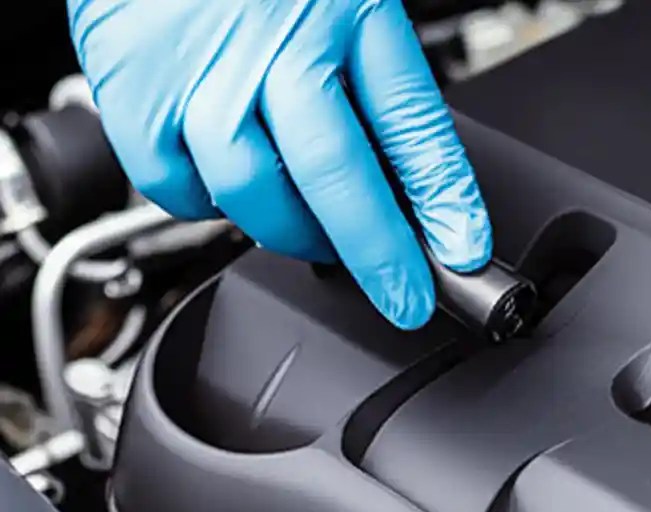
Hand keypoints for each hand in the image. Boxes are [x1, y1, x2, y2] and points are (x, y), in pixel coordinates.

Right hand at [67, 0, 491, 328]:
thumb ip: (369, 67)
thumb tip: (409, 170)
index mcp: (347, 9)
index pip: (412, 122)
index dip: (444, 199)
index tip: (464, 251)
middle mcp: (277, 41)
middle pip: (337, 176)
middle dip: (379, 254)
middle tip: (401, 295)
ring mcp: (203, 70)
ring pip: (255, 194)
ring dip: (293, 234)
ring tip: (314, 234)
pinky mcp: (137, 89)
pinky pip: (175, 184)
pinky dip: (205, 204)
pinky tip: (225, 186)